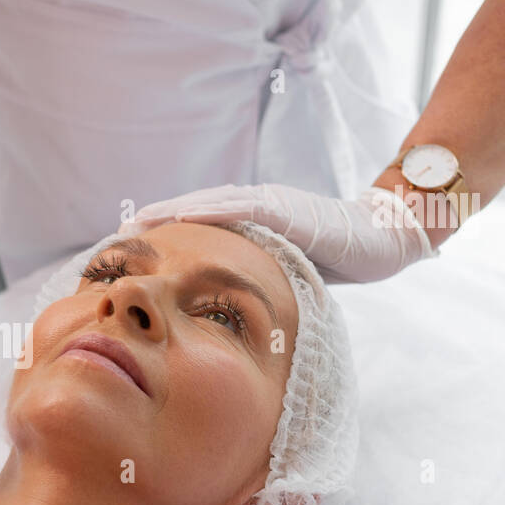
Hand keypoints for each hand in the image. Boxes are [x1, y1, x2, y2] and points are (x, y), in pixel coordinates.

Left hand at [129, 183, 435, 282]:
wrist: (387, 236)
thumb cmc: (340, 255)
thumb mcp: (287, 267)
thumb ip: (259, 272)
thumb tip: (230, 301)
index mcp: (254, 219)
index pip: (201, 222)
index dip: (165, 229)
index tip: (130, 242)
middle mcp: (257, 203)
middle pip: (196, 208)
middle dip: (156, 219)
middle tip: (117, 232)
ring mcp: (272, 203)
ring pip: (211, 203)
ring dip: (173, 211)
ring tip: (138, 222)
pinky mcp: (287, 209)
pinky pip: (243, 208)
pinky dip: (211, 210)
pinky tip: (183, 217)